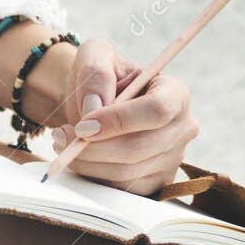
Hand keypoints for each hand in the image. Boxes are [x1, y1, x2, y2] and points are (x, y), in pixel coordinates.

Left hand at [46, 37, 198, 196]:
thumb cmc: (100, 75)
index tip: (84, 125)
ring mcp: (172, 159)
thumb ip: (95, 71)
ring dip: (88, 161)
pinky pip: (122, 188)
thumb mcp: (95, 56)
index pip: (157, 110)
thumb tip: (94, 107)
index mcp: (175, 92)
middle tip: (62, 136)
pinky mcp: (156, 182)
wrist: (96, 101)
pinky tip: (80, 157)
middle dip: (94, 146)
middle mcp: (182, 127)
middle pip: (139, 147)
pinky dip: (94, 175)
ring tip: (64, 142)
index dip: (120, 120)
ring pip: (127, 171)